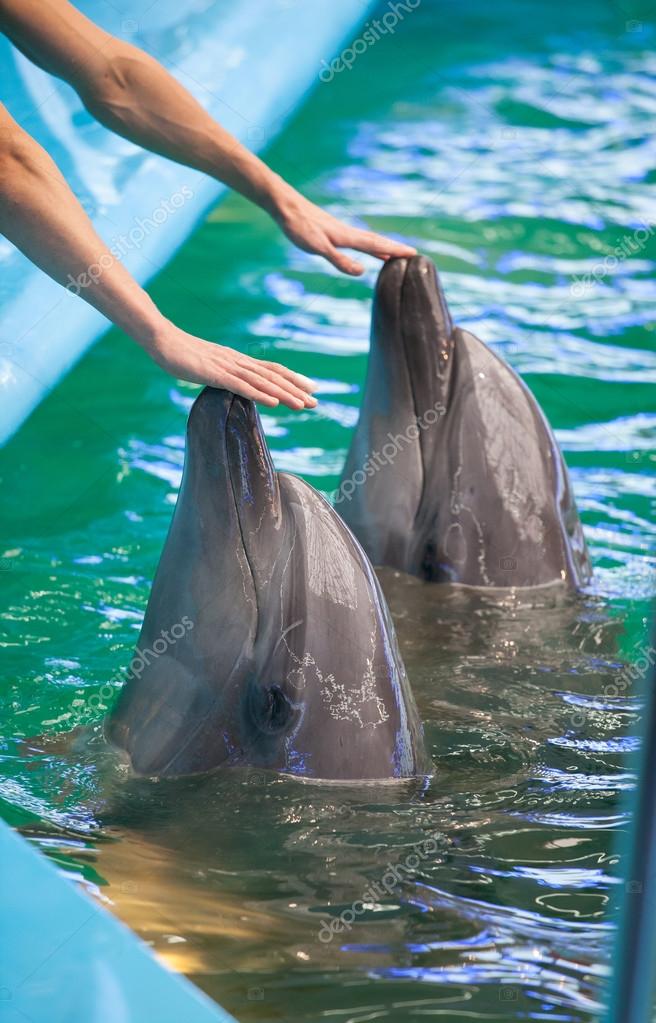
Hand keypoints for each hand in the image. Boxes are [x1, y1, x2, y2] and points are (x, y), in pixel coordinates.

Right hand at [146, 322, 316, 409]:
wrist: (162, 340)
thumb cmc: (182, 354)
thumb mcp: (209, 366)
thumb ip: (224, 374)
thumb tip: (234, 384)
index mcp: (238, 360)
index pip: (272, 369)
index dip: (293, 378)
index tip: (311, 389)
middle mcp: (238, 362)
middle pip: (273, 376)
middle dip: (296, 390)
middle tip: (316, 402)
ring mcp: (228, 367)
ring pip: (263, 382)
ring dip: (284, 394)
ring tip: (303, 405)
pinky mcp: (215, 374)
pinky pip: (242, 387)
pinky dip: (260, 395)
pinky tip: (274, 403)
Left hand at [272, 190, 416, 274]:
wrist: (285, 206)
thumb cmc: (299, 227)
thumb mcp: (318, 248)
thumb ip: (340, 260)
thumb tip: (362, 272)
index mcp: (346, 237)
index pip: (375, 245)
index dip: (394, 251)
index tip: (412, 253)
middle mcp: (347, 232)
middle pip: (376, 242)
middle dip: (394, 248)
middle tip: (412, 253)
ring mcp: (341, 231)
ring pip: (367, 240)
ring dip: (383, 247)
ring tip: (395, 255)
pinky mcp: (333, 231)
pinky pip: (358, 240)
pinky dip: (368, 246)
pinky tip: (368, 250)